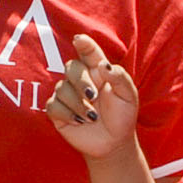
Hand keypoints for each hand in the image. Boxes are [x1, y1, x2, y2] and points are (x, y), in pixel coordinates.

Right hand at [40, 39, 143, 164]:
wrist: (114, 143)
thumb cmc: (122, 116)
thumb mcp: (129, 96)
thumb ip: (119, 77)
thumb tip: (104, 65)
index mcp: (98, 70)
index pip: (89, 52)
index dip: (84, 44)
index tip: (79, 40)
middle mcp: (81, 79)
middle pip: (71, 68)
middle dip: (81, 81)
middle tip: (93, 96)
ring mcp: (67, 94)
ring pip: (61, 89)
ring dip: (78, 104)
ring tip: (92, 117)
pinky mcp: (58, 111)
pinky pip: (53, 105)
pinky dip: (66, 114)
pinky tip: (79, 122)